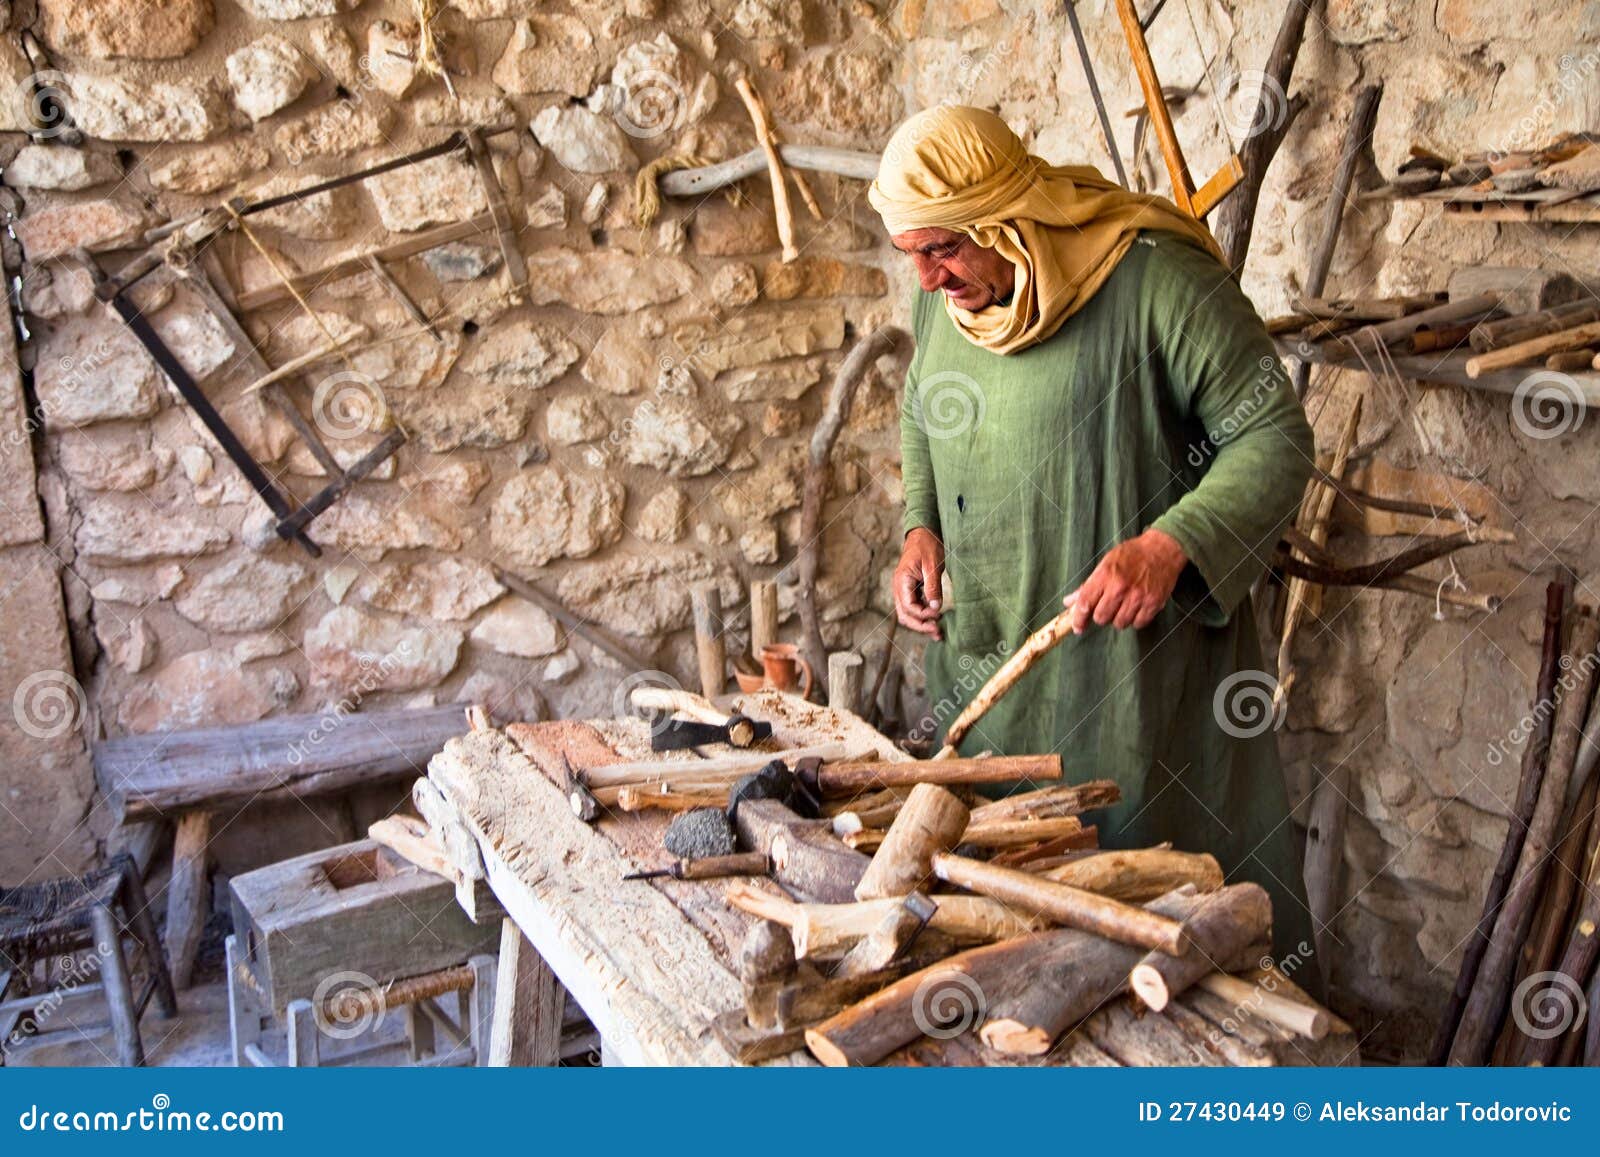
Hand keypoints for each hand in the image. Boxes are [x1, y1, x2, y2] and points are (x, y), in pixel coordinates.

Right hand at [894, 527, 945, 639]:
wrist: (924, 532)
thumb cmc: (928, 545)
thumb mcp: (932, 564)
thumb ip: (932, 586)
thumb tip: (935, 608)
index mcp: (902, 580)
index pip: (908, 607)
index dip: (922, 615)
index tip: (938, 615)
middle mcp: (899, 587)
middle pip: (905, 615)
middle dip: (920, 626)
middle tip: (938, 632)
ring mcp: (904, 589)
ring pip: (908, 614)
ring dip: (922, 624)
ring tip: (938, 631)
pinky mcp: (912, 589)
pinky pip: (914, 607)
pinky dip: (924, 615)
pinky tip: (936, 620)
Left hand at [1065, 529, 1187, 631]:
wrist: (1162, 549)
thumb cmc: (1133, 554)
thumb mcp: (1106, 563)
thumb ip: (1088, 585)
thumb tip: (1070, 601)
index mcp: (1105, 575)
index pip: (1085, 603)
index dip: (1078, 618)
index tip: (1078, 626)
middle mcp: (1121, 587)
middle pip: (1101, 617)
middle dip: (1101, 616)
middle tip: (1106, 607)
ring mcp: (1138, 596)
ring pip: (1120, 623)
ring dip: (1118, 618)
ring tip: (1123, 605)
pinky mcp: (1153, 603)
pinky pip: (1138, 624)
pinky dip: (1135, 620)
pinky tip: (1136, 608)